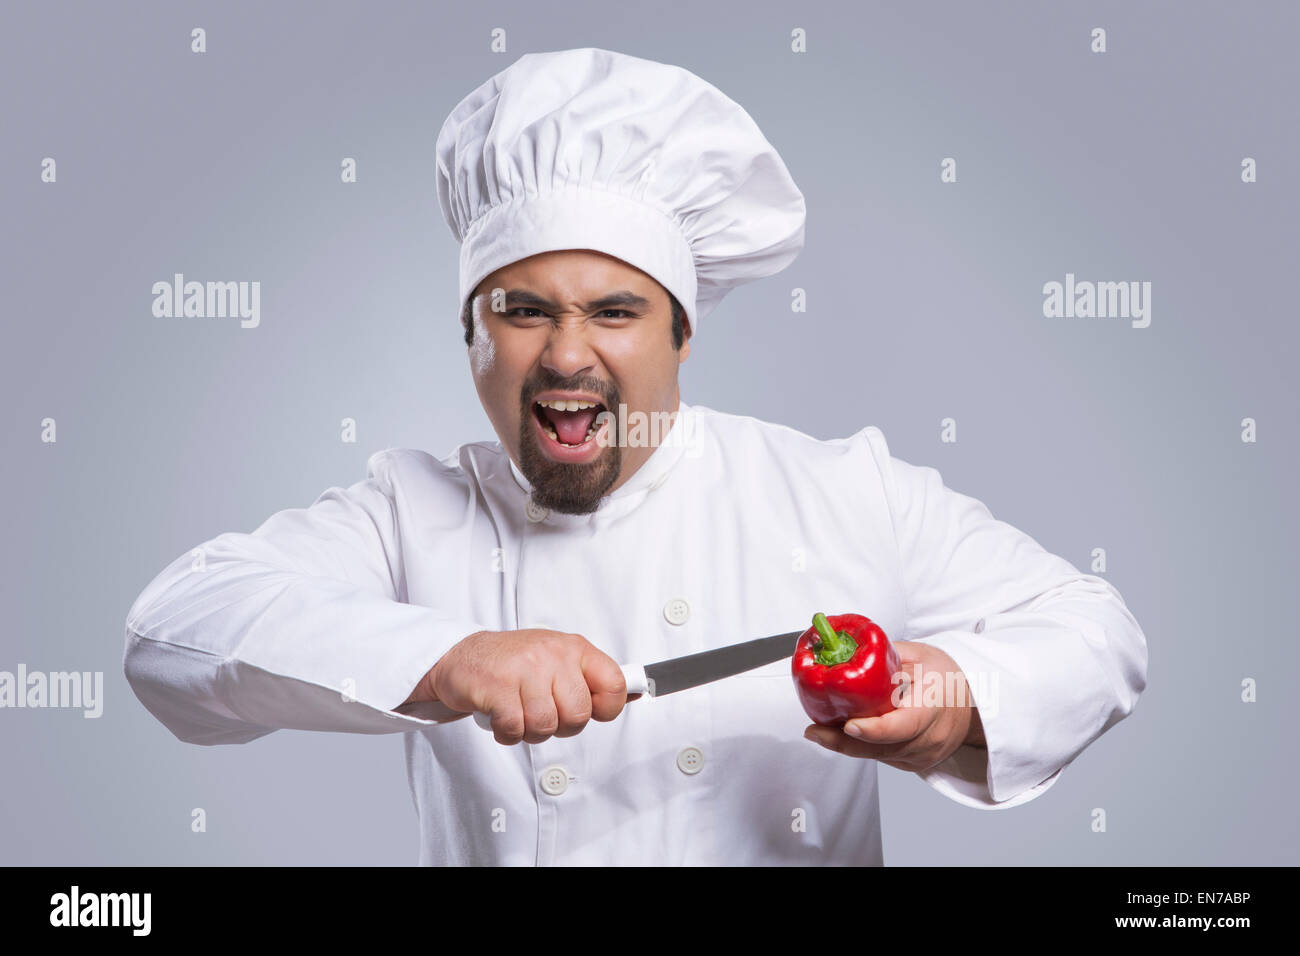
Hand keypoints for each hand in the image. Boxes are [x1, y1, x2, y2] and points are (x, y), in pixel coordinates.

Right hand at [404, 629, 627, 744]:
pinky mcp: (497, 686)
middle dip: (560, 725)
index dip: (606, 708)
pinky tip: (501, 717)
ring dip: (529, 731)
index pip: (614, 684)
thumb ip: (591, 679)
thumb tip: (636, 694)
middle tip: (541, 712)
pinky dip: (507, 734)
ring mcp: (524, 669)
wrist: (462, 656)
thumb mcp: (558, 660)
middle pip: (578, 715)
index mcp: (574, 648)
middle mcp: (552, 655)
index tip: (592, 710)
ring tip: (519, 712)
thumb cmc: (514, 664)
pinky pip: (515, 729)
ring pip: (545, 726)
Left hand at [803, 641, 984, 771]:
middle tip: (814, 731)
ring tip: (820, 729)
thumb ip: (887, 655)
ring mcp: (920, 756)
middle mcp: (928, 739)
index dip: (873, 729)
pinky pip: (881, 756)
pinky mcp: (912, 764)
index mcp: (933, 709)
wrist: (973, 706)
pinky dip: (861, 746)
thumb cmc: (950, 679)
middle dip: (842, 741)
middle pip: (881, 748)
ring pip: (877, 755)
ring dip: (846, 743)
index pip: (902, 726)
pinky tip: (842, 733)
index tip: (849, 725)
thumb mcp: (922, 656)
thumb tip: (851, 648)